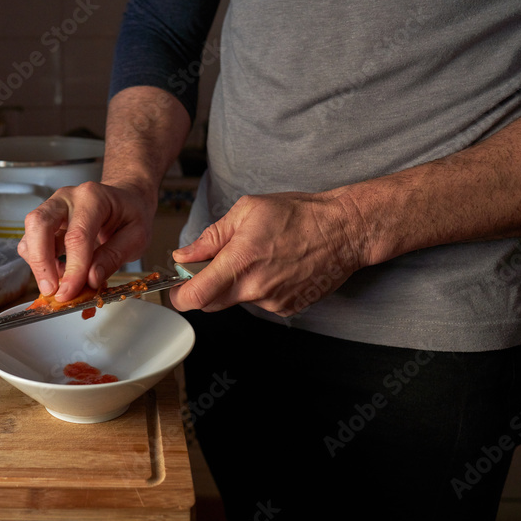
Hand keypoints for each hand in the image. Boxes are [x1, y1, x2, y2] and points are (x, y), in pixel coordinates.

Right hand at [18, 181, 155, 300]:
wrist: (124, 200)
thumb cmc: (131, 215)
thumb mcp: (137, 237)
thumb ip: (114, 257)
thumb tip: (91, 279)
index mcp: (93, 198)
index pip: (77, 235)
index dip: (72, 268)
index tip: (69, 292)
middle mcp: (67, 198)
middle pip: (39, 224)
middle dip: (41, 261)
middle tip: (51, 290)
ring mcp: (52, 208)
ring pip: (30, 233)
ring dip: (38, 265)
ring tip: (58, 284)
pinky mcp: (45, 222)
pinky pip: (31, 242)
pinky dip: (40, 262)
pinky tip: (58, 273)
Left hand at [169, 192, 367, 314]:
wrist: (344, 230)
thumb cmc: (299, 215)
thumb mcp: (247, 211)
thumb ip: (211, 237)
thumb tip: (184, 254)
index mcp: (241, 261)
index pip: (196, 297)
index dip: (179, 297)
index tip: (176, 289)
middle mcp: (255, 288)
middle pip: (211, 304)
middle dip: (204, 288)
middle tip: (214, 265)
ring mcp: (273, 302)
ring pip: (237, 301)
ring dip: (236, 285)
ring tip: (259, 257)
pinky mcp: (287, 308)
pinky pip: (261, 302)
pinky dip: (259, 288)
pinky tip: (275, 267)